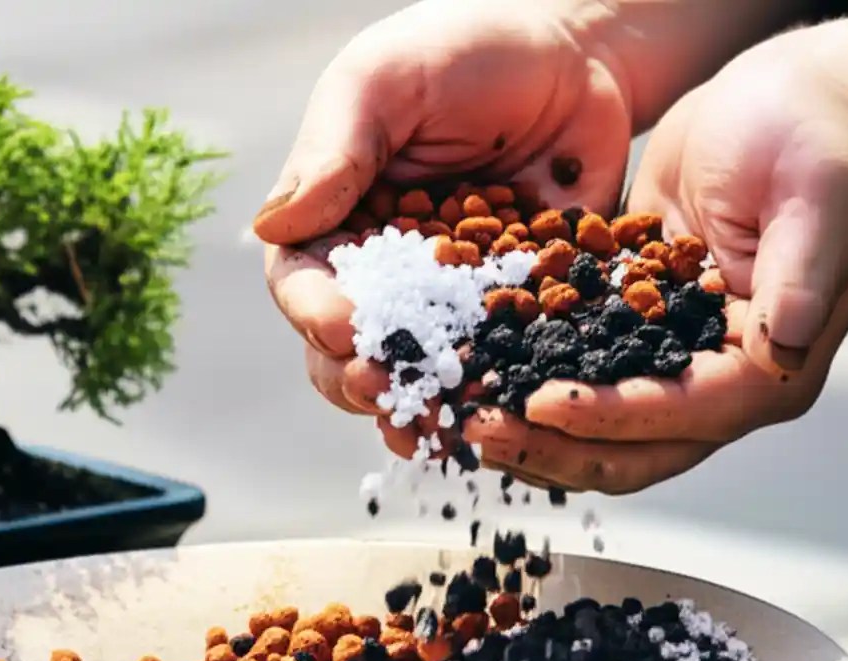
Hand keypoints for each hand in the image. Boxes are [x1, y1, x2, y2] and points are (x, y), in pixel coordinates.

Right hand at [259, 0, 634, 431]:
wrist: (578, 52)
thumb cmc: (463, 49)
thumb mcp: (383, 82)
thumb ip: (333, 151)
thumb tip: (269, 228)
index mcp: (333, 216)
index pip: (302, 279)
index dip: (314, 312)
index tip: (345, 326)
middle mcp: (380, 266)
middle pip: (341, 345)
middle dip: (353, 374)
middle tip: (383, 384)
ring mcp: (444, 296)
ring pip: (408, 368)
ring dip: (410, 404)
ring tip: (426, 425)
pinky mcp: (508, 309)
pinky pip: (488, 364)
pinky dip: (484, 397)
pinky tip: (488, 420)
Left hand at [468, 14, 847, 493]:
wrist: (781, 97)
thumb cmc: (811, 133)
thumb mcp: (815, 193)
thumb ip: (800, 272)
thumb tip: (782, 343)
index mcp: (766, 362)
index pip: (683, 413)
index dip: (610, 417)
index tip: (539, 404)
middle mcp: (716, 376)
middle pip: (630, 445)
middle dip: (551, 444)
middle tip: (476, 424)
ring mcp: (665, 355)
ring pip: (591, 423)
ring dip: (527, 427)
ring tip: (459, 411)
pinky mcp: (626, 323)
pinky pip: (569, 367)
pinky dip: (522, 374)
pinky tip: (471, 367)